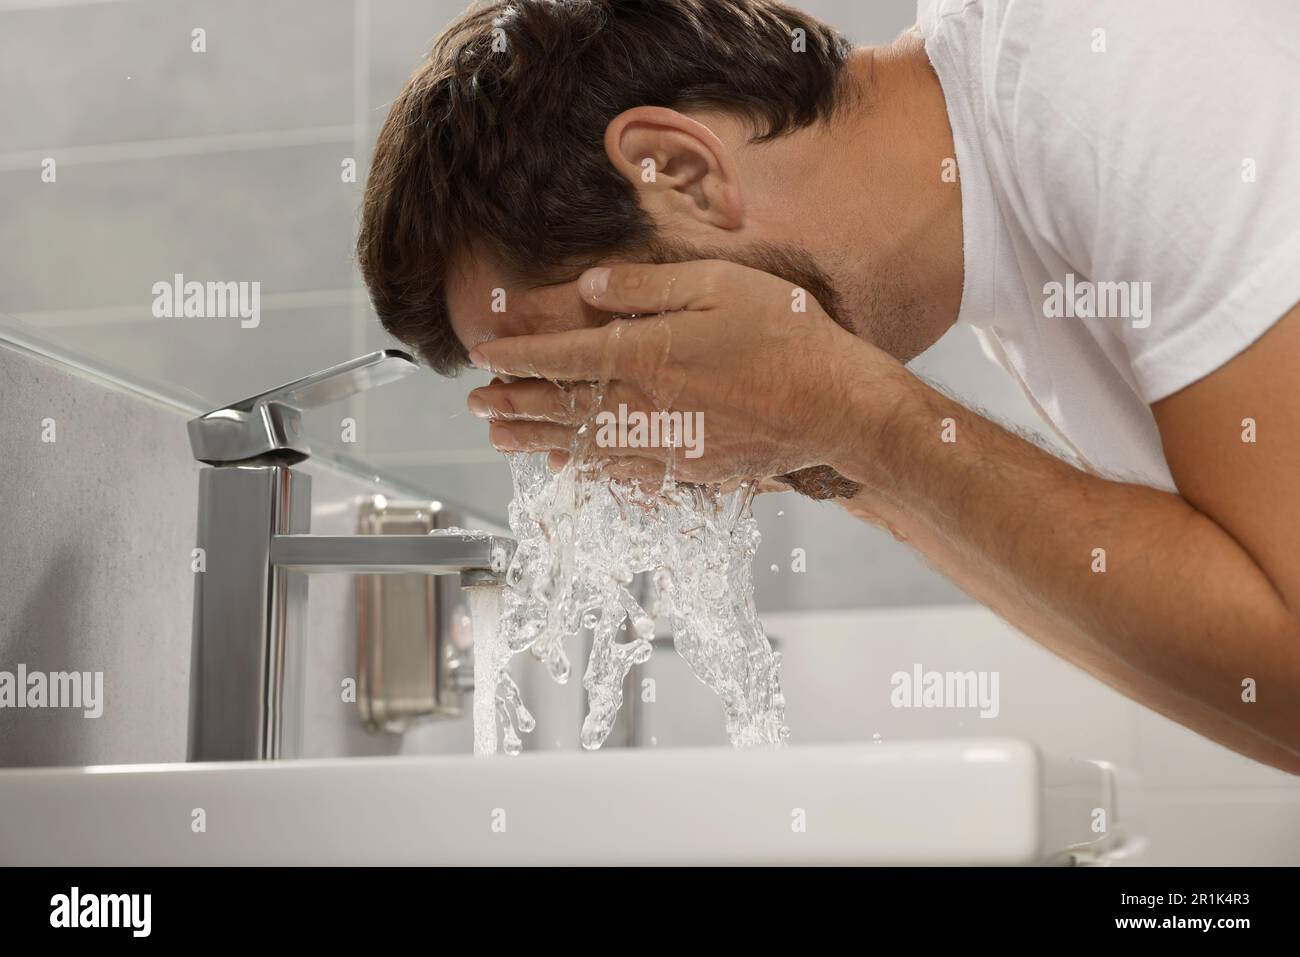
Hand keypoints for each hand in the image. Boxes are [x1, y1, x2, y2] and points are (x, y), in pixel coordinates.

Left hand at [465, 260, 897, 486]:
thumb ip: (649, 290)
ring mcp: (668, 444)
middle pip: (564, 408)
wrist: (838, 407)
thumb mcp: (720, 286)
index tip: (482, 356)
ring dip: (538, 440)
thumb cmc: (786, 335)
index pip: (564, 358)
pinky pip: (625, 472)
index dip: (518, 358)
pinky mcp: (691, 468)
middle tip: (475, 405)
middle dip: (515, 404)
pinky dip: (589, 470)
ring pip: (585, 445)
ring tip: (501, 438)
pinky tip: (569, 469)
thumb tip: (590, 289)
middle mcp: (647, 406)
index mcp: (649, 356)